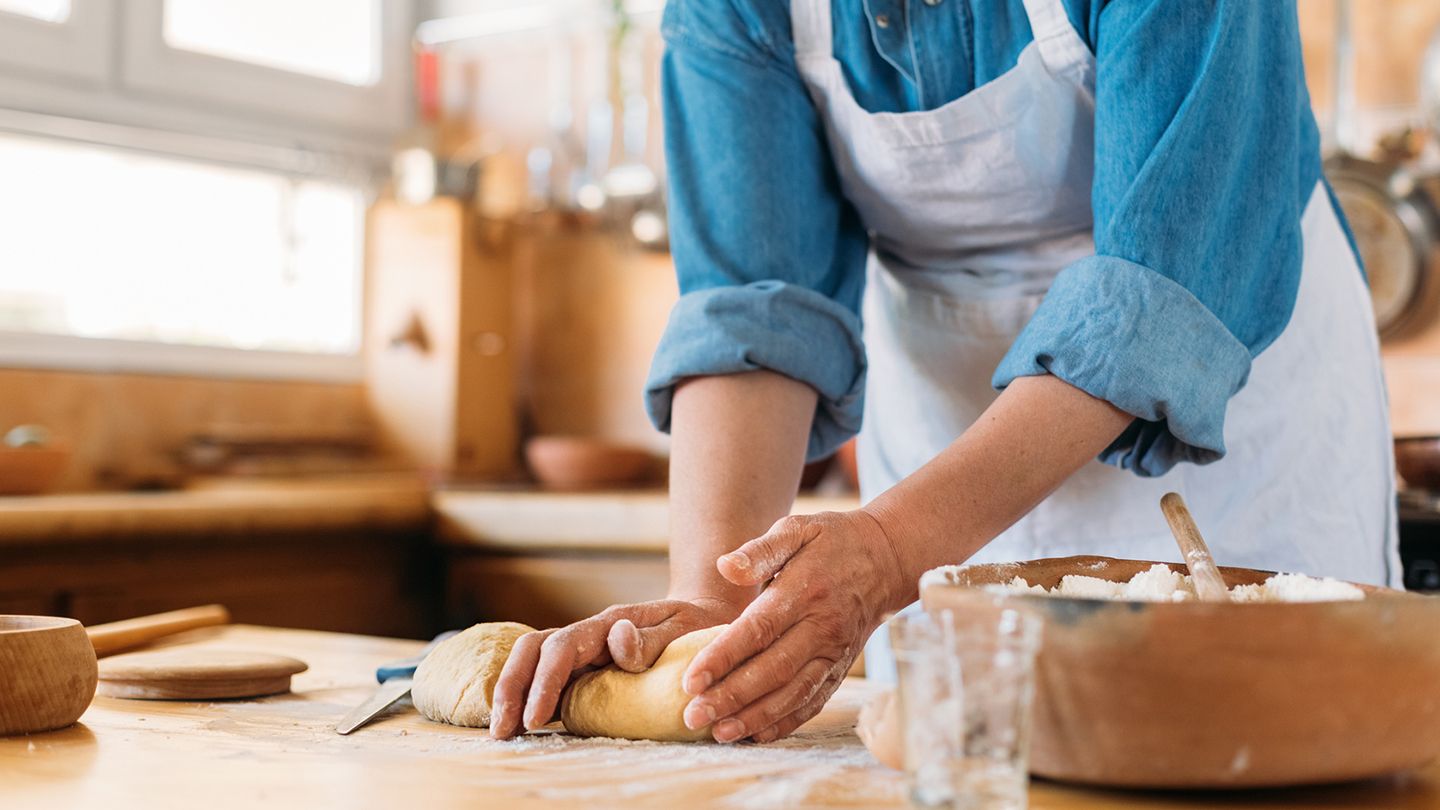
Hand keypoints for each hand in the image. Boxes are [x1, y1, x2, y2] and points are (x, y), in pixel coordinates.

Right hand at [488, 596, 742, 738]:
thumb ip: (651, 638)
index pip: (562, 646)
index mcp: (608, 623)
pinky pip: (545, 679)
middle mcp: (587, 634)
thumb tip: (618, 641)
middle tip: (504, 731)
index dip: (546, 681)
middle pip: (533, 649)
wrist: (705, 617)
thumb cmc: (696, 627)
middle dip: (513, 687)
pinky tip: (518, 726)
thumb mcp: (683, 628)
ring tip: (502, 733)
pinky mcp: (583, 670)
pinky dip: (526, 699)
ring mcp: (582, 652)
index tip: (537, 717)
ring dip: (511, 693)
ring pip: (532, 661)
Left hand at [679, 509, 908, 743]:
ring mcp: (834, 653)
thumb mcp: (798, 528)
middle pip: (772, 670)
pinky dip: (785, 722)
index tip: (691, 679)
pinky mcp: (840, 669)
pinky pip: (813, 702)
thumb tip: (725, 567)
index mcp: (804, 591)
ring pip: (792, 694)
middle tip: (693, 715)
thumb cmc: (832, 541)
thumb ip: (760, 550)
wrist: (887, 559)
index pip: (758, 630)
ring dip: (754, 717)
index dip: (723, 657)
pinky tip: (756, 735)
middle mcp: (821, 628)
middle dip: (731, 697)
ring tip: (718, 733)